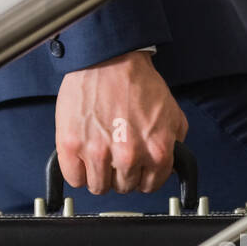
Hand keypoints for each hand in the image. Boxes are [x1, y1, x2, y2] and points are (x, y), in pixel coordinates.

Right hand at [55, 50, 188, 194]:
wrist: (108, 58)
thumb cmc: (137, 82)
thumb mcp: (172, 113)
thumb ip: (175, 143)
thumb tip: (169, 166)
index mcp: (156, 151)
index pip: (150, 185)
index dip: (142, 176)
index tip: (136, 170)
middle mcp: (129, 156)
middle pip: (124, 187)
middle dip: (121, 174)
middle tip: (116, 155)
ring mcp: (98, 152)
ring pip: (99, 187)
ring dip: (99, 175)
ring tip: (99, 155)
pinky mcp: (71, 146)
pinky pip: (74, 179)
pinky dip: (78, 172)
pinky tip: (83, 157)